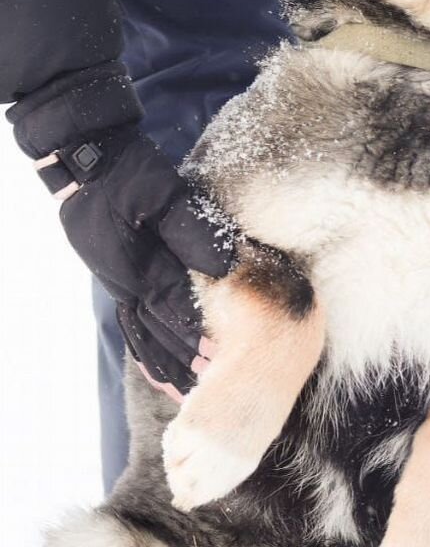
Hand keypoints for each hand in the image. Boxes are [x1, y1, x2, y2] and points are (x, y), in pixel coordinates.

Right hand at [7, 63, 233, 399]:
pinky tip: (159, 371)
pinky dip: (146, 351)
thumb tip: (223, 262)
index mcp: (134, 263)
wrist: (87, 156)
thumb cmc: (125, 170)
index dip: (199, 333)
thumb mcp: (160, 191)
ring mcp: (117, 280)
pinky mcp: (118, 275)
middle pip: (160, 329)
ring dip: (168, 362)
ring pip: (144, 333)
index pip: (173, 308)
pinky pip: (132, 324)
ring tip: (189, 392)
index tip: (223, 355)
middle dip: (188, 357)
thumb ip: (190, 228)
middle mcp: (124, 280)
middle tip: (216, 383)